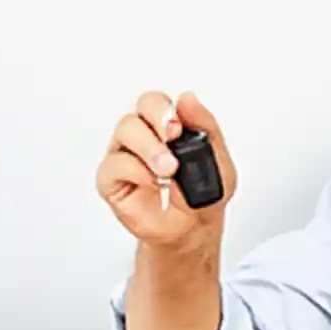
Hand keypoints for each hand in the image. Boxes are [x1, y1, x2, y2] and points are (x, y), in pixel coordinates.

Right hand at [96, 91, 238, 250]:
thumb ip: (206, 127)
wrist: (192, 231)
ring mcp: (124, 157)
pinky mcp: (111, 181)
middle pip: (137, 112)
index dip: (163, 110)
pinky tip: (153, 183)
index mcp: (164, 128)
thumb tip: (188, 98)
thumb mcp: (219, 160)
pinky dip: (135, 172)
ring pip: (124, 133)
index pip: (154, 103)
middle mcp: (141, 138)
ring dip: (150, 149)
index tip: (178, 126)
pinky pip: (113, 166)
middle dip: (156, 122)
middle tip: (173, 139)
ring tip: (169, 170)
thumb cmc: (202, 195)